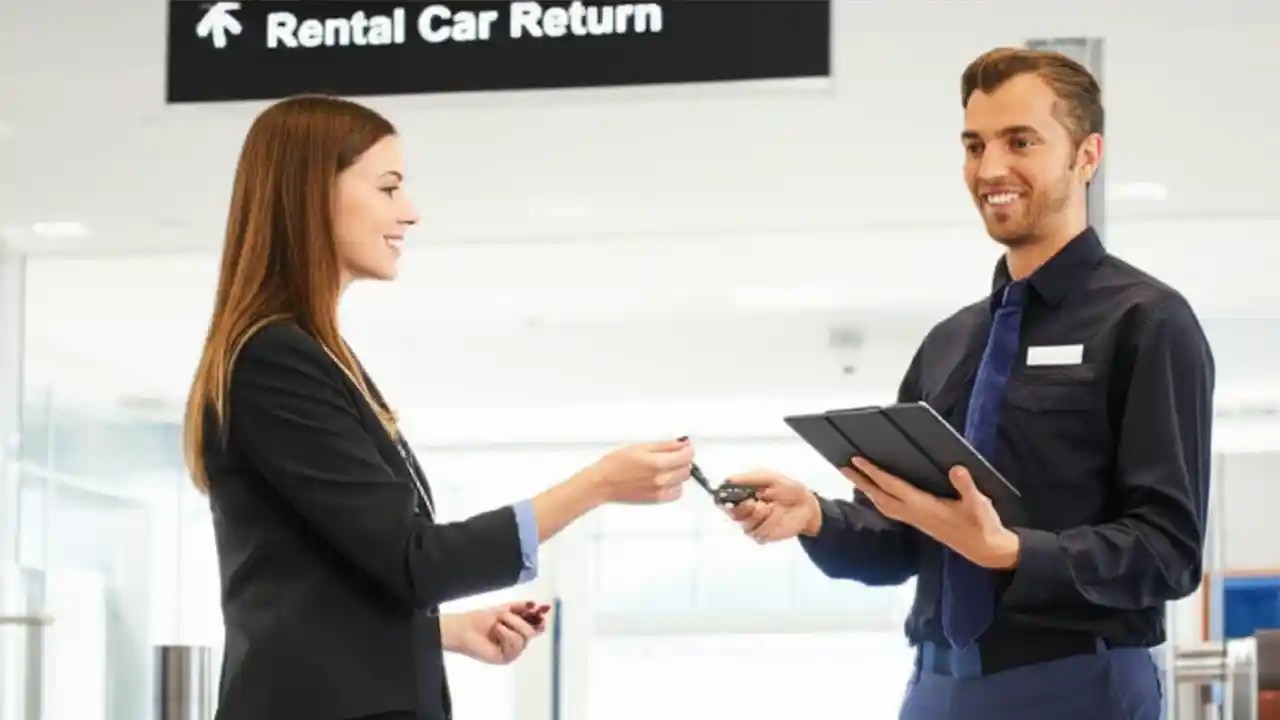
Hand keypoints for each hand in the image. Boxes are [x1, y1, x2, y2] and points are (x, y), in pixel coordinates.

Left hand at [444, 601, 548, 664]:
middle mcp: (517, 642)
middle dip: (519, 620)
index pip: (536, 627)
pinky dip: (505, 633)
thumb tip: (535, 604)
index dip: (539, 620)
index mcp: (517, 631)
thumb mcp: (503, 609)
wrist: (465, 629)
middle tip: (505, 615)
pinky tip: (496, 632)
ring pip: (524, 638)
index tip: (541, 610)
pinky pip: (515, 644)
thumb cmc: (480, 620)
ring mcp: (512, 651)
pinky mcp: (506, 658)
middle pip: (532, 632)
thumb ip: (520, 607)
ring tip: (497, 624)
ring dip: (510, 625)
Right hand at [590, 437, 693, 503]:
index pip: (687, 456)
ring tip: (663, 468)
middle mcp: (661, 479)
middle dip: (682, 460)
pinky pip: (676, 492)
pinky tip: (662, 479)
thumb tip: (683, 443)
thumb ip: (665, 445)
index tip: (683, 446)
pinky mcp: (657, 500)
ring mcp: (660, 491)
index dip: (687, 449)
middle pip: (687, 468)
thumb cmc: (615, 464)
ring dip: (678, 473)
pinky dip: (674, 486)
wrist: (602, 483)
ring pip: (683, 481)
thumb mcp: (641, 447)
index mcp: (657, 463)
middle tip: (670, 455)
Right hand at [720, 470, 821, 542]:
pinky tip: (776, 519)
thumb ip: (749, 479)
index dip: (724, 501)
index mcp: (743, 496)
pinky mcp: (763, 536)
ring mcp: (753, 525)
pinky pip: (758, 535)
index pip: (724, 501)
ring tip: (772, 508)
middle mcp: (745, 512)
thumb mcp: (769, 478)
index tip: (732, 499)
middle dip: (743, 509)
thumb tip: (728, 480)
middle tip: (754, 503)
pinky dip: (768, 526)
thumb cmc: (788, 489)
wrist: (807, 505)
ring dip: (759, 516)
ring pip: (746, 525)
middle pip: (733, 515)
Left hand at [845, 457, 1018, 569]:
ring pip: (882, 504)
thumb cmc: (982, 525)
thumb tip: (956, 468)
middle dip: (860, 480)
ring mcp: (915, 520)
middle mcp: (914, 514)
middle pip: (879, 496)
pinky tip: (877, 492)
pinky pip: (891, 508)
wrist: (985, 550)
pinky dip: (879, 498)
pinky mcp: (919, 523)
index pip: (893, 487)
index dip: (874, 473)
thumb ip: (966, 487)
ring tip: (853, 475)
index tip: (857, 460)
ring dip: (866, 489)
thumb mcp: (979, 504)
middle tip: (842, 465)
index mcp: (924, 507)